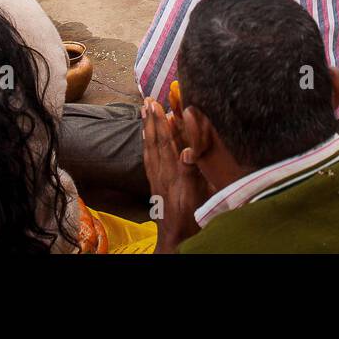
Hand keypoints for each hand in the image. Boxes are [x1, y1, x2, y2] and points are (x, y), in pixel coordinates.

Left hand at [141, 98, 207, 252]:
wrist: (177, 236)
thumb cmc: (190, 215)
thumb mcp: (195, 192)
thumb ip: (190, 170)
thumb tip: (188, 150)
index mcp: (172, 170)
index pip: (165, 141)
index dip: (161, 122)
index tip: (156, 104)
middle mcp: (162, 171)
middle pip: (155, 141)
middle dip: (151, 121)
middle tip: (146, 102)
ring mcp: (158, 178)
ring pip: (151, 149)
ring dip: (147, 130)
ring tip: (143, 114)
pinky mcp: (157, 186)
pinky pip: (149, 160)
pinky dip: (147, 147)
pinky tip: (146, 142)